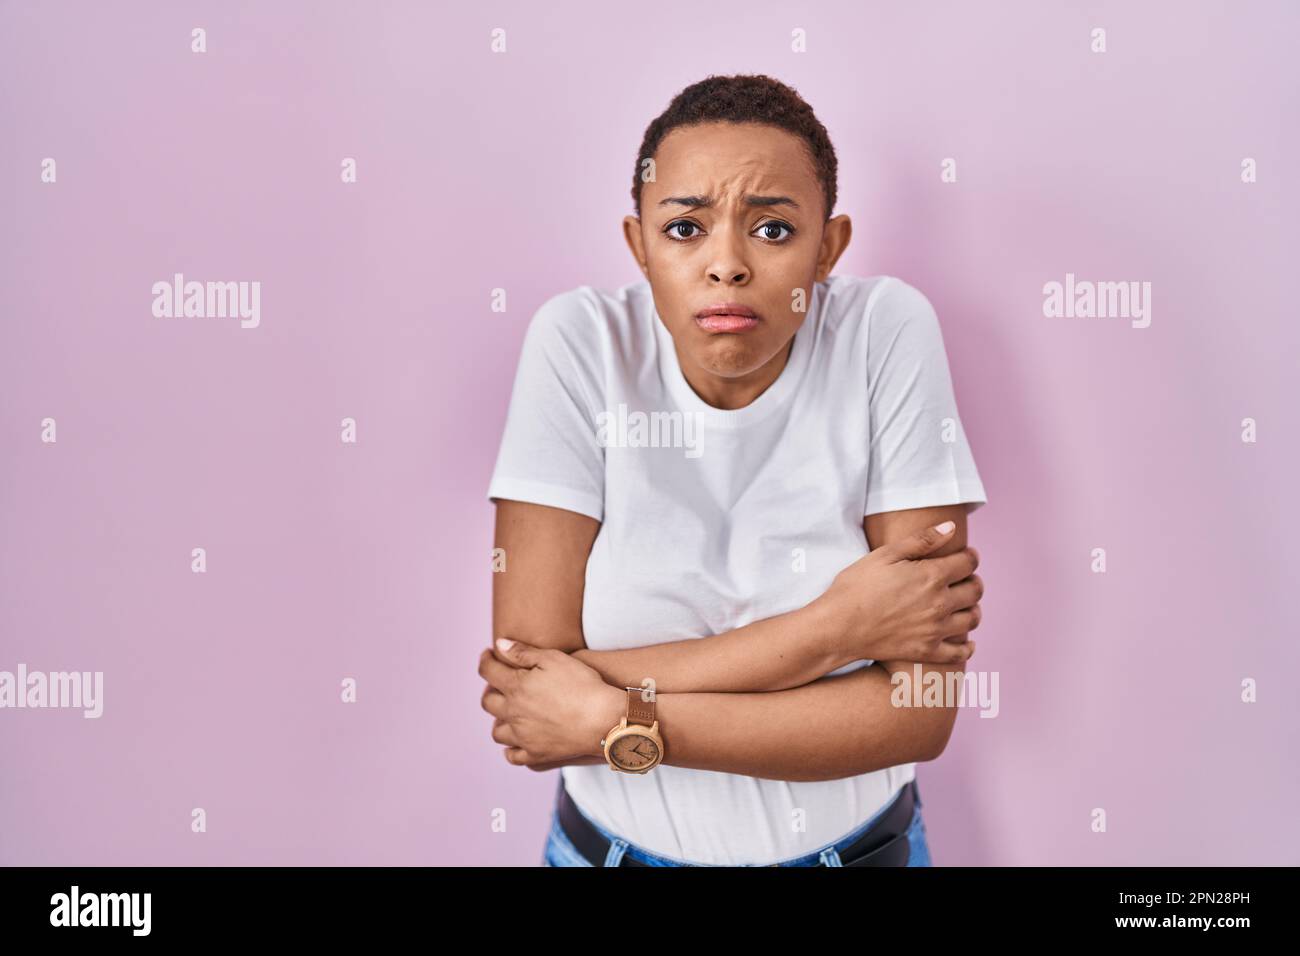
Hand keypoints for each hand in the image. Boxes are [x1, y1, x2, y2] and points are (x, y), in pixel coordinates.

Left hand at [479, 638, 623, 768]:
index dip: (486, 660)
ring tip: (508, 712)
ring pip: (497, 732)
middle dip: (489, 690)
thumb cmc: (582, 684)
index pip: (488, 671)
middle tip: (497, 684)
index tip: (488, 654)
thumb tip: (499, 645)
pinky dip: (511, 748)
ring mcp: (523, 737)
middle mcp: (513, 713)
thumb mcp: (554, 658)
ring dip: (498, 720)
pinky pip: (513, 755)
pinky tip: (517, 741)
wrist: (603, 719)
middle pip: (488, 702)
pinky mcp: (536, 754)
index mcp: (515, 687)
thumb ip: (523, 652)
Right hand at [815, 521, 982, 664]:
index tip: (966, 556)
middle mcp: (940, 603)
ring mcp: (935, 630)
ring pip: (972, 619)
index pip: (968, 563)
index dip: (970, 556)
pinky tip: (966, 641)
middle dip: (973, 580)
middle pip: (975, 590)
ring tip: (963, 604)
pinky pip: (959, 653)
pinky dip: (967, 647)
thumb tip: (951, 527)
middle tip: (964, 578)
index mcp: (932, 576)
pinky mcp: (927, 651)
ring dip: (973, 608)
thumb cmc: (856, 587)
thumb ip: (921, 540)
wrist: (838, 626)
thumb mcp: (885, 555)